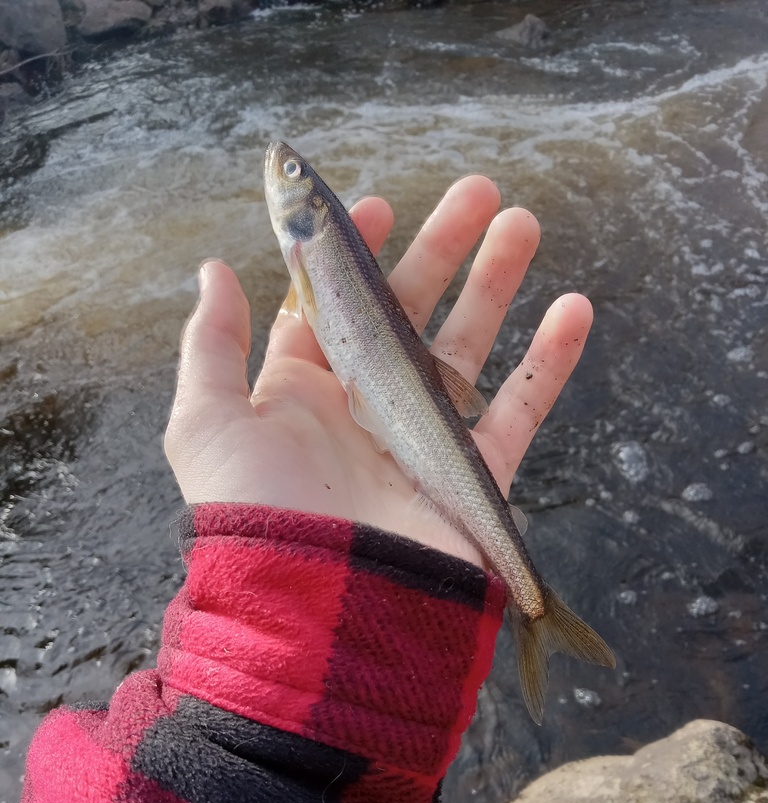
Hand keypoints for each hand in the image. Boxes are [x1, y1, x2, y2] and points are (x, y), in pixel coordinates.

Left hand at [164, 176, 592, 567]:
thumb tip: (213, 269)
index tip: (380, 206)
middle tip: (479, 191)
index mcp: (300, 393)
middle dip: (442, 249)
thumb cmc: (254, 514)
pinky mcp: (473, 476)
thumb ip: (212, 343)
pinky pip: (519, 410)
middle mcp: (363, 410)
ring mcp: (421, 440)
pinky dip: (549, 364)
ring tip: (523, 224)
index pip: (333, 307)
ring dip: (497, 285)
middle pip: (409, 313)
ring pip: (468, 348)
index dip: (356, 255)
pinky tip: (573, 310)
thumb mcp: (206, 421)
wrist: (319, 608)